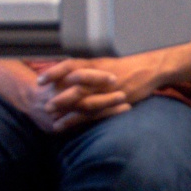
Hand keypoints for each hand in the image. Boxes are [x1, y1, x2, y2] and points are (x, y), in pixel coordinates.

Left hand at [31, 52, 165, 130]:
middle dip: (59, 97)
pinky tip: (70, 127)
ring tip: (52, 120)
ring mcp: (108, 90)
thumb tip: (70, 74)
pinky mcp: (114, 102)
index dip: (55, 72)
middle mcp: (100, 77)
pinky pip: (95, 113)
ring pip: (84, 101)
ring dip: (67, 111)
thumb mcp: (106, 63)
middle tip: (44, 106)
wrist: (150, 69)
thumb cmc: (128, 66)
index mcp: (95, 64)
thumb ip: (89, 69)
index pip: (71, 66)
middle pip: (75, 86)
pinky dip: (80, 120)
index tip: (39, 80)